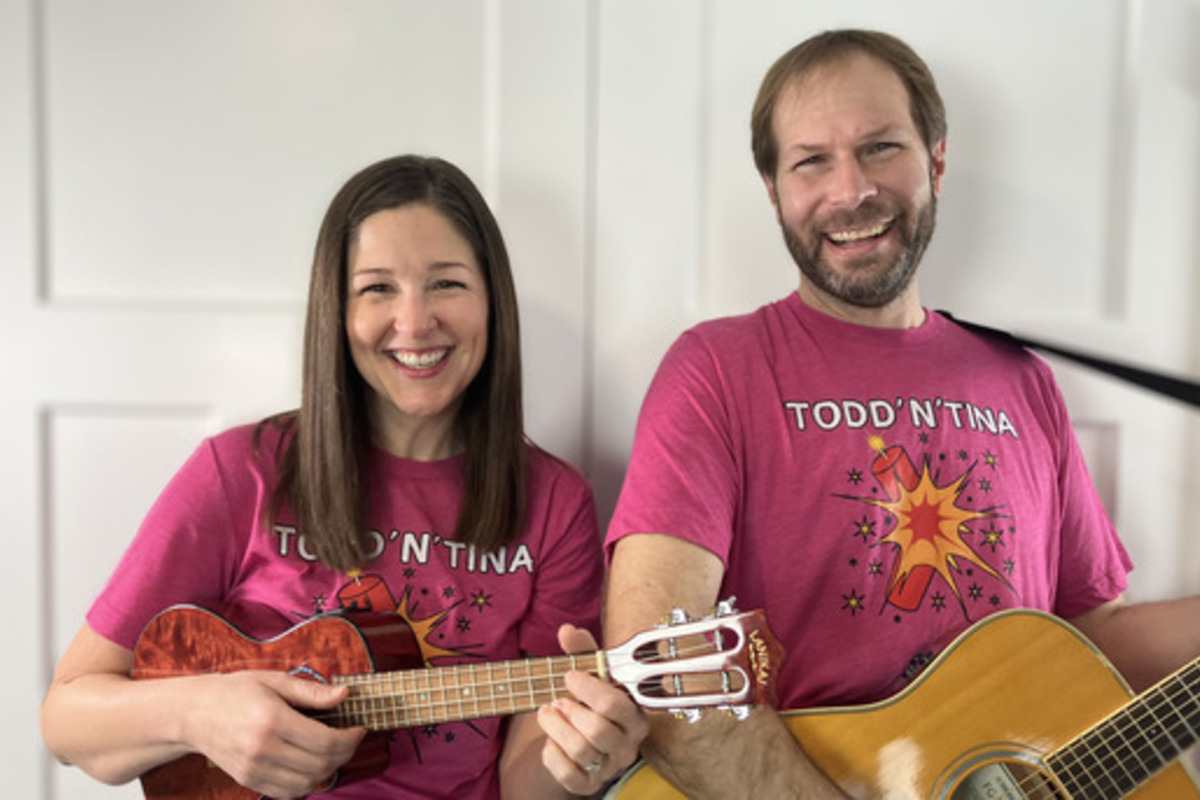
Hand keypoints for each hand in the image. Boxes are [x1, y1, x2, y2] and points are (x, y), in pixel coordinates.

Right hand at [183, 671, 365, 798]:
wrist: (194, 713)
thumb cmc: (235, 691)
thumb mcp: (274, 680)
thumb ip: (312, 691)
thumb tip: (344, 695)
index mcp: (272, 720)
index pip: (325, 741)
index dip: (350, 738)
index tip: (358, 727)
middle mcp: (262, 749)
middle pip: (320, 764)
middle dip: (345, 753)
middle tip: (350, 739)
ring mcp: (253, 769)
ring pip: (307, 782)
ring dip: (329, 770)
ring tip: (334, 751)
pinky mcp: (248, 780)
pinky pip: (288, 792)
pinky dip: (307, 783)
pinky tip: (313, 765)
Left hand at [536, 625, 648, 793]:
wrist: (576, 739)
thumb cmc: (588, 702)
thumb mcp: (588, 675)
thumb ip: (581, 652)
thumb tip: (567, 630)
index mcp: (635, 715)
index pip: (619, 704)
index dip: (591, 690)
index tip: (569, 676)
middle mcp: (628, 744)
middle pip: (599, 730)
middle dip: (571, 711)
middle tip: (556, 699)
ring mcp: (609, 767)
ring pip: (582, 751)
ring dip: (556, 729)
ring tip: (545, 714)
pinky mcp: (589, 786)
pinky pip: (569, 775)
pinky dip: (553, 757)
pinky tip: (549, 743)